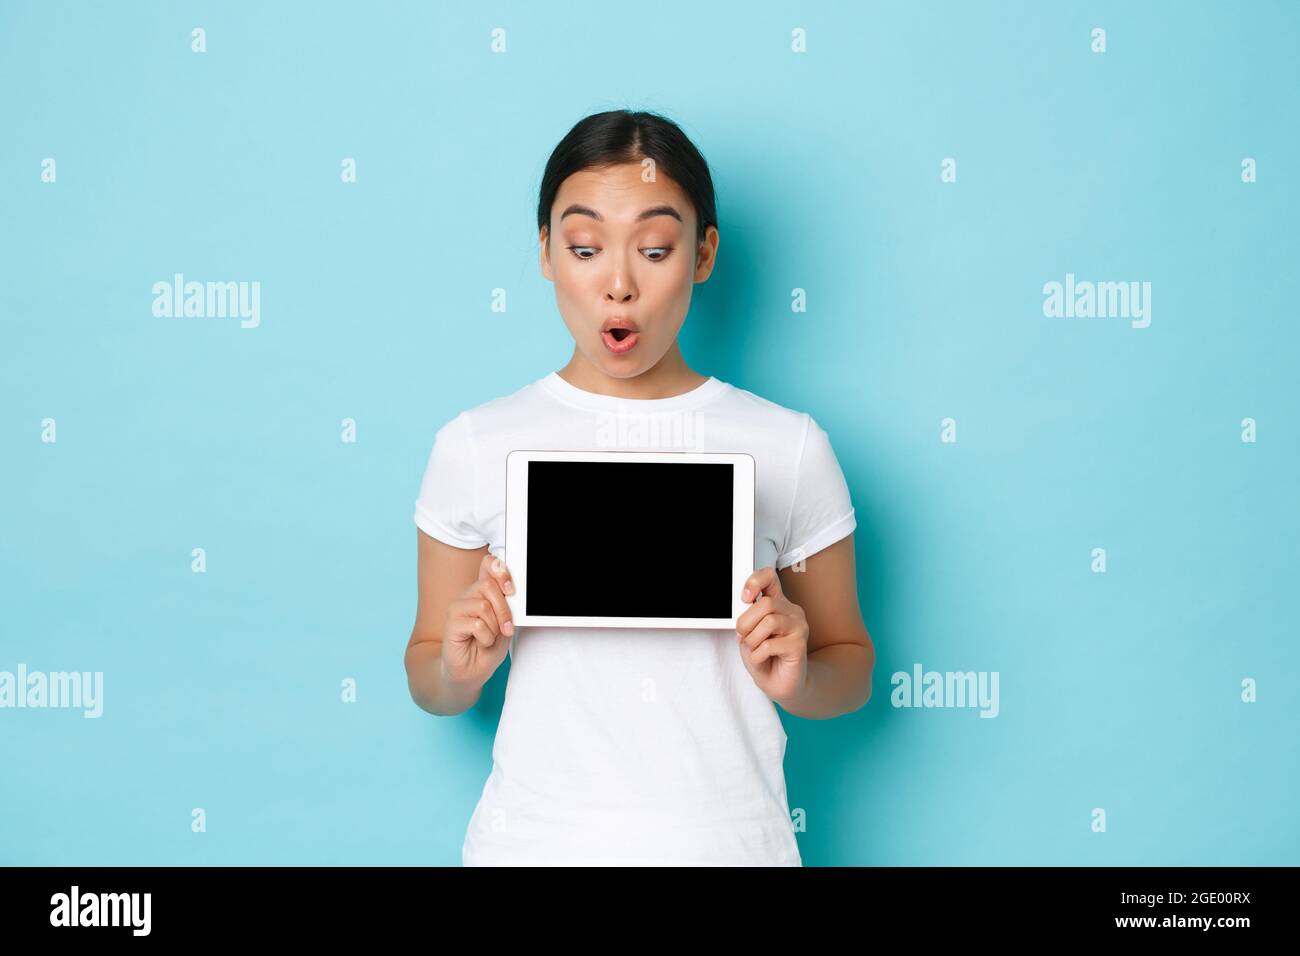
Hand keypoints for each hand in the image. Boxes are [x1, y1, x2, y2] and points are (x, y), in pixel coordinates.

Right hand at [441, 553, 515, 687]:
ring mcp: (457, 609)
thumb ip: (506, 604)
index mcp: (481, 592)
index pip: (488, 564)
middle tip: (506, 627)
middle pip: (488, 585)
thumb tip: (508, 586)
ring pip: (483, 606)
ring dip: (494, 627)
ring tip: (489, 638)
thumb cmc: (487, 648)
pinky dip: (486, 638)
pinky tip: (480, 643)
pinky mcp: (451, 624)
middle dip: (503, 609)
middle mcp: (467, 596)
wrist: (470, 672)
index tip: (511, 588)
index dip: (500, 569)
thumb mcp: (504, 624)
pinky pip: (477, 624)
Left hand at [735, 566, 810, 704]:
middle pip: (765, 604)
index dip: (755, 581)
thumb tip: (745, 605)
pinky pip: (770, 645)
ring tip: (754, 649)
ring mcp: (798, 627)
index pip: (769, 577)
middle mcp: (791, 612)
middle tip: (743, 637)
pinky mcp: (799, 645)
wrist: (780, 684)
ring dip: (752, 640)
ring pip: (769, 622)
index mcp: (778, 604)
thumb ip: (748, 617)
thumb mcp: (749, 633)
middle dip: (746, 623)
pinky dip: (757, 655)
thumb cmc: (764, 657)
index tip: (744, 597)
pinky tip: (761, 659)